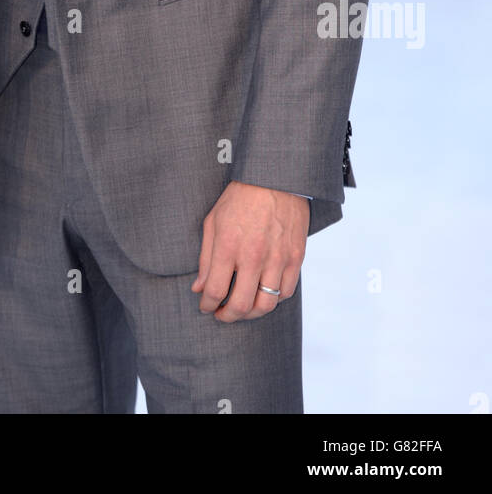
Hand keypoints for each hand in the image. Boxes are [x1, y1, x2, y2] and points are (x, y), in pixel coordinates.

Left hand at [191, 181, 308, 322]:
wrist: (275, 177)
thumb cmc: (240, 197)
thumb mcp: (213, 221)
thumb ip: (205, 258)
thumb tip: (199, 288)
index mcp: (228, 245)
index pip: (214, 290)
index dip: (206, 305)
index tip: (205, 306)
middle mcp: (253, 255)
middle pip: (240, 305)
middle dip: (226, 316)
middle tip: (221, 315)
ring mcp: (277, 258)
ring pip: (265, 305)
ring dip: (250, 314)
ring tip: (242, 309)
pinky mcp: (295, 257)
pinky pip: (286, 292)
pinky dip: (274, 300)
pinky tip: (263, 295)